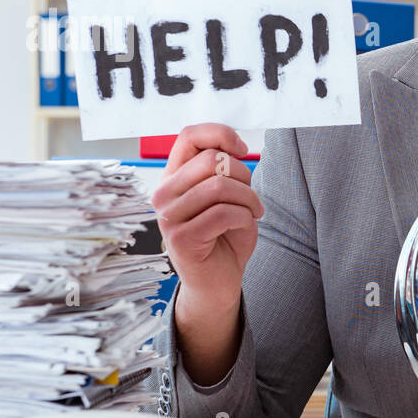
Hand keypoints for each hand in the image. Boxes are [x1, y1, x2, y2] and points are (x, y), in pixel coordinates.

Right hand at [152, 123, 263, 314]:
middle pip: (211, 160)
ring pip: (219, 186)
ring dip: (248, 199)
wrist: (217, 282)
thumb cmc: (223, 237)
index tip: (241, 149)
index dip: (220, 134)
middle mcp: (164, 194)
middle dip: (243, 174)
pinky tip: (245, 225)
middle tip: (251, 196)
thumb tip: (232, 147)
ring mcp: (169, 217)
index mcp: (174, 177)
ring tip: (253, 212)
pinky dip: (245, 217)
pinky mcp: (181, 239)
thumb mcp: (226, 196)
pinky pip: (223, 213)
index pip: (189, 136)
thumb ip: (223, 170)